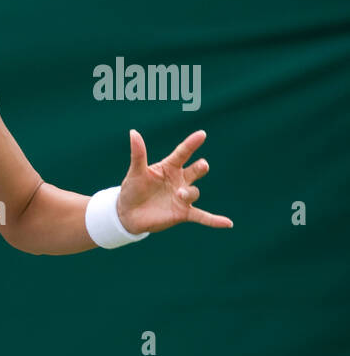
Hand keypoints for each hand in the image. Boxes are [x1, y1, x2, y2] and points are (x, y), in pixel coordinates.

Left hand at [117, 129, 232, 234]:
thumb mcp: (135, 172)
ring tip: (179, 194)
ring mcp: (182, 197)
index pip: (183, 153)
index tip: (201, 134)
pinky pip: (202, 216)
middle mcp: (179, 180)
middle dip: (200, 167)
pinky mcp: (183, 213)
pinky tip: (228, 223)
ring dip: (188, 194)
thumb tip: (133, 132)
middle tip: (202, 165)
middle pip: (196, 170)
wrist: (127, 214)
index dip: (192, 144)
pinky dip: (214, 220)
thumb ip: (138, 154)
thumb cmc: (132, 190)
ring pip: (194, 193)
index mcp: (169, 167)